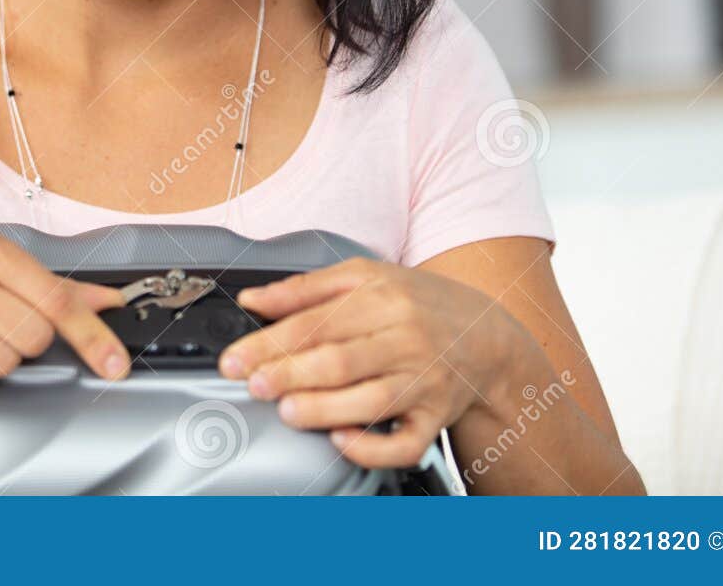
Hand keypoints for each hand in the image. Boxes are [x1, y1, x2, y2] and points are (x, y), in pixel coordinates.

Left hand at [216, 257, 530, 467]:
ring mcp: (423, 380)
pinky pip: (406, 442)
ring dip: (325, 410)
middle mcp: (405, 339)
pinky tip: (343, 439)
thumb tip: (253, 298)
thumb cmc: (417, 303)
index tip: (236, 359)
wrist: (486, 335)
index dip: (270, 343)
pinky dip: (373, 446)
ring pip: (370, 402)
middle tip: (254, 385)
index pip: (316, 322)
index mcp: (382, 299)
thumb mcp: (365, 277)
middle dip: (290, 375)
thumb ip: (305, 288)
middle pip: (340, 361)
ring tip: (288, 411)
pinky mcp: (436, 417)